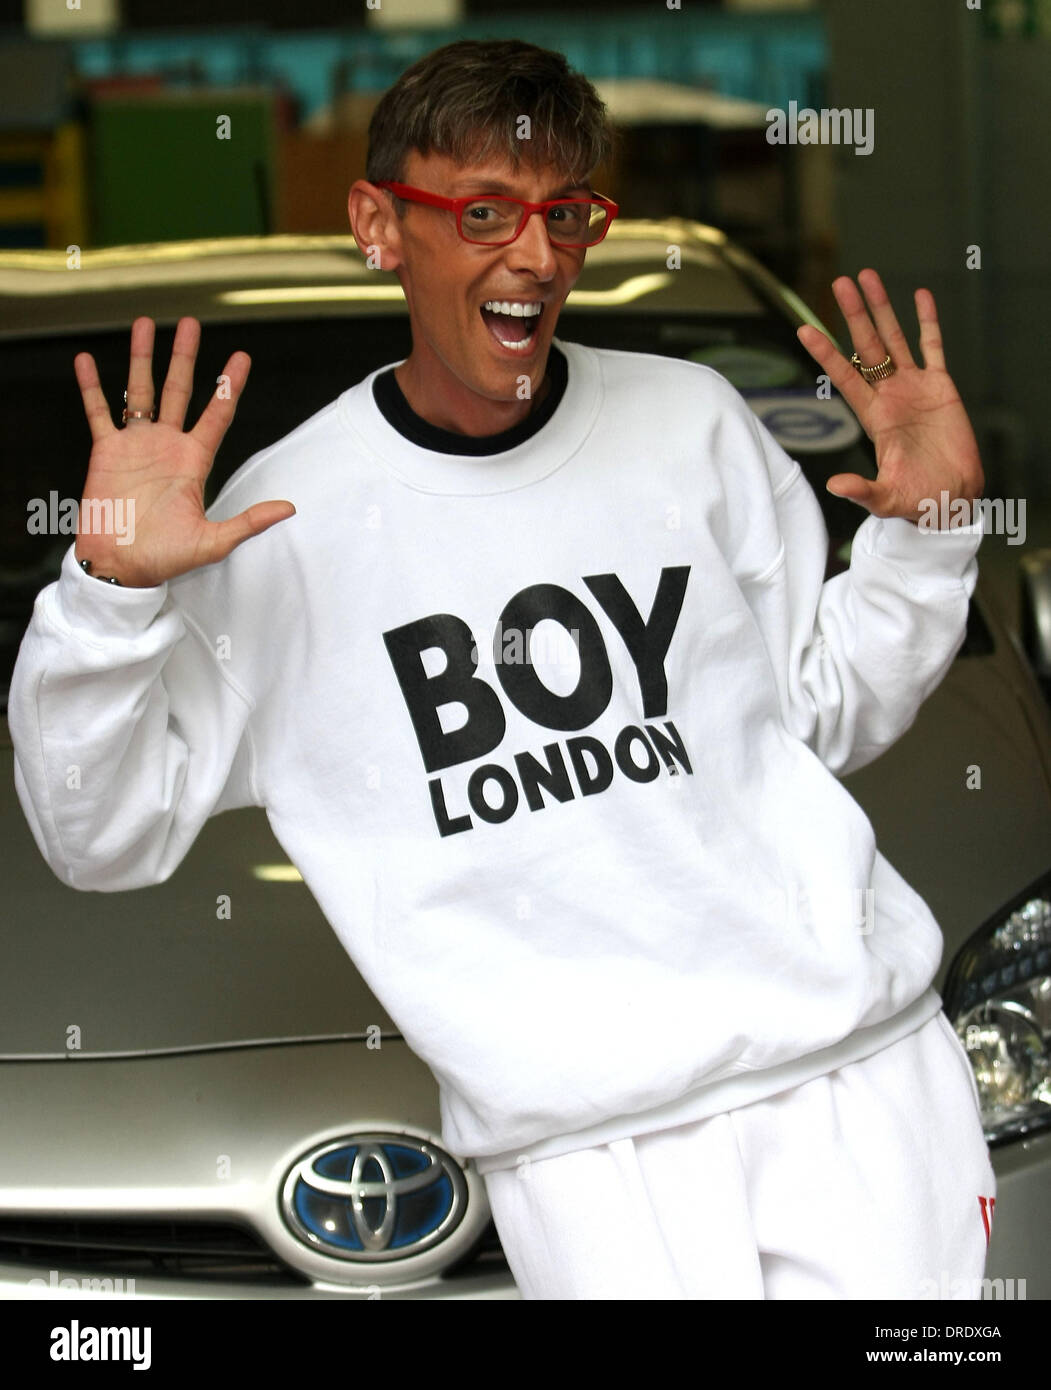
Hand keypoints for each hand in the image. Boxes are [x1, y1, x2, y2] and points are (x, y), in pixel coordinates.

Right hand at [73, 316, 295, 586]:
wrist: (121, 567)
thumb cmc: (165, 559)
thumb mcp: (214, 542)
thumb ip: (249, 521)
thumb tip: (290, 509)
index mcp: (194, 461)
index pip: (217, 414)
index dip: (229, 385)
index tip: (241, 357)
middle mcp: (167, 445)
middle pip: (179, 390)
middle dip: (185, 357)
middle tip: (191, 323)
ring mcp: (136, 445)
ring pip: (140, 391)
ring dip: (142, 358)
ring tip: (144, 324)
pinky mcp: (106, 451)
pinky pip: (97, 412)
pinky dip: (91, 387)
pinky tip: (86, 360)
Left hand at [796, 269, 983, 524]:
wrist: (951, 497)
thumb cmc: (916, 501)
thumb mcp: (886, 498)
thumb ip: (861, 490)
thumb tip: (834, 486)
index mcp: (873, 417)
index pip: (845, 377)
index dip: (826, 353)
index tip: (805, 329)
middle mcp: (889, 396)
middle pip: (867, 347)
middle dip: (854, 315)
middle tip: (840, 283)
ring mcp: (914, 387)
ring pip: (895, 339)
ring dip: (882, 309)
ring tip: (868, 277)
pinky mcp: (941, 386)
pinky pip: (934, 347)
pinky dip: (928, 321)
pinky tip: (919, 296)